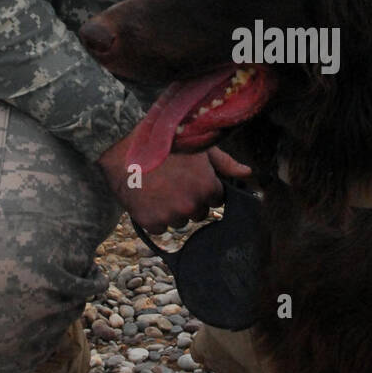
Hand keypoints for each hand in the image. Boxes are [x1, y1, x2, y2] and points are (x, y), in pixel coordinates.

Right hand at [98, 136, 251, 232]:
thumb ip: (226, 163)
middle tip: (174, 182)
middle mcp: (191, 205)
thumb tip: (249, 174)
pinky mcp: (150, 222)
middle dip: (190, 200)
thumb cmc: (165, 144)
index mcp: (207, 187)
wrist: (123, 149)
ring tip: (159, 188)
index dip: (205, 188)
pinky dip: (155, 217)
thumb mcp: (198, 148)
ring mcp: (171, 215)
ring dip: (173, 210)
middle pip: (199, 213)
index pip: (216, 200)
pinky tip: (148, 198)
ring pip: (180, 222)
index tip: (191, 178)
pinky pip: (160, 228)